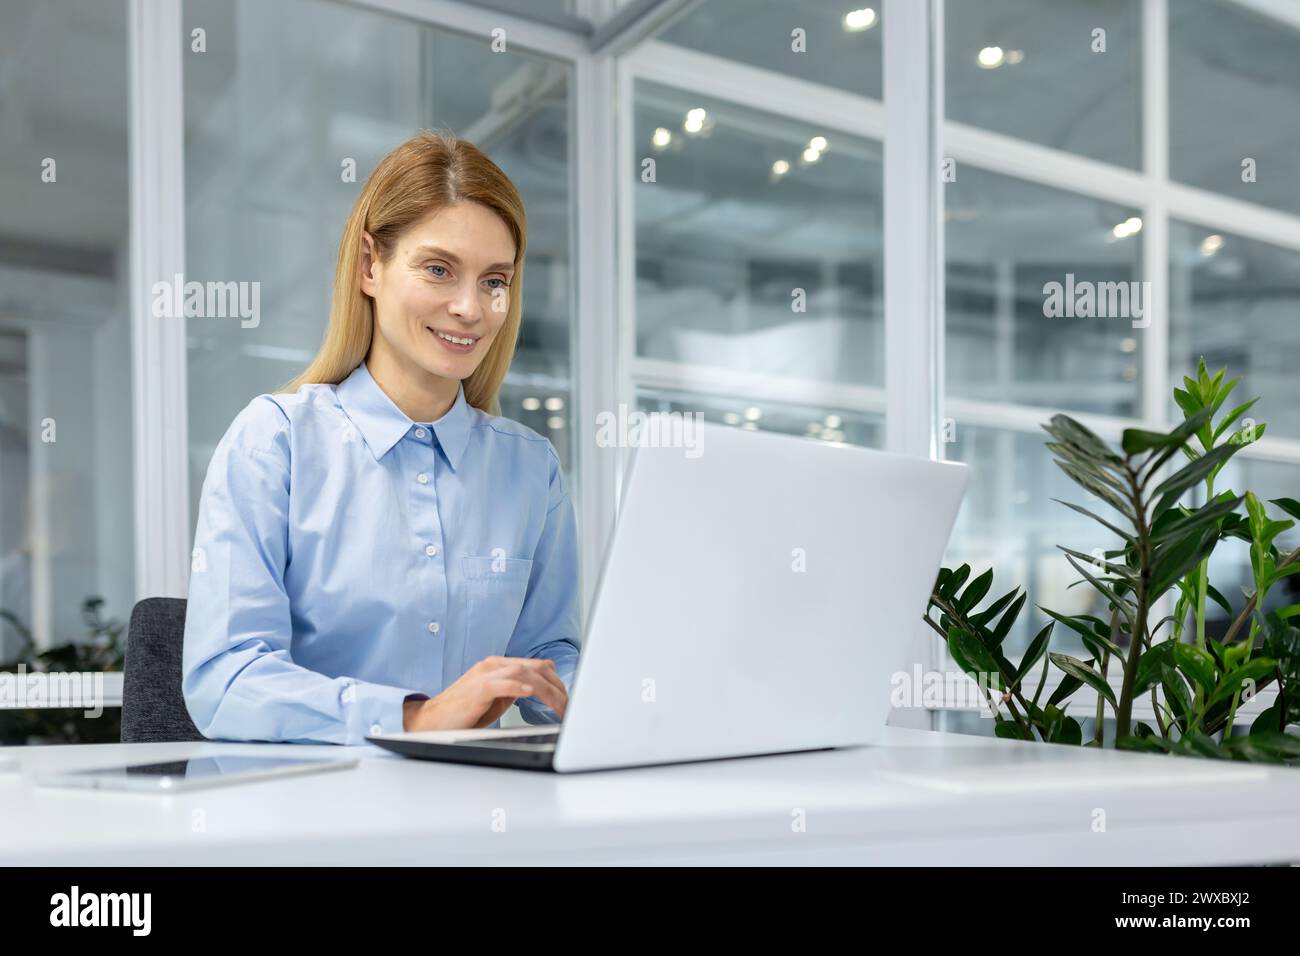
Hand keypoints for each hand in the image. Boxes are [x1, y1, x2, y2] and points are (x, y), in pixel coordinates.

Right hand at [402, 656, 567, 730]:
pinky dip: (518, 686)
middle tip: (569, 707)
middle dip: (558, 687)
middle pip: (536, 667)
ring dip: (546, 691)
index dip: (557, 682)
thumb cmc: (462, 713)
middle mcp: (494, 665)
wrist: (431, 720)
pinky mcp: (476, 688)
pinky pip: (501, 683)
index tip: (568, 699)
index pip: (537, 666)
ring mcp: (485, 674)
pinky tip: (530, 692)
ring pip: (524, 673)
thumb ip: (514, 691)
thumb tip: (538, 692)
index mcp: (499, 666)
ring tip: (559, 705)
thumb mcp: (495, 699)